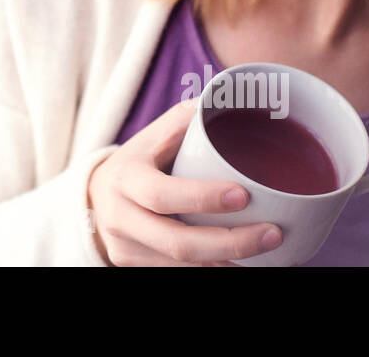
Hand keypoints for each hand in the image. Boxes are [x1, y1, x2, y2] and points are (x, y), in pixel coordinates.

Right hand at [86, 100, 283, 265]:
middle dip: (231, 242)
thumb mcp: (153, 135)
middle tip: (272, 234)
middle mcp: (120, 217)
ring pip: (183, 266)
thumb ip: (186, 120)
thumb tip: (232, 94)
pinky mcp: (134, 266)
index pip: (163, 194)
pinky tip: (244, 263)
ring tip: (270, 251)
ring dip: (229, 261)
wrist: (96, 195)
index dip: (202, 198)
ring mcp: (126, 247)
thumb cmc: (140, 160)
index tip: (244, 194)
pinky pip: (180, 274)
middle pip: (178, 242)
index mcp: (125, 177)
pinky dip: (216, 269)